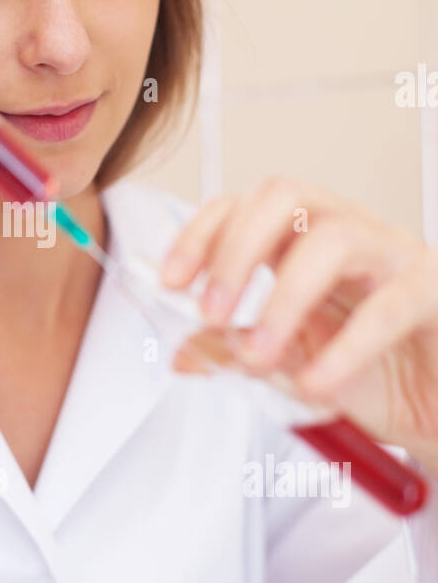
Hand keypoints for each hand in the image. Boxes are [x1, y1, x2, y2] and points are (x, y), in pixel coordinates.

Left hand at [159, 177, 437, 465]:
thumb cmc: (377, 373)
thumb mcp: (293, 366)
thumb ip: (240, 353)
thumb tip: (183, 354)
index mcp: (305, 240)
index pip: (245, 205)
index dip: (202, 234)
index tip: (171, 282)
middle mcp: (349, 232)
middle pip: (284, 197)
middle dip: (235, 250)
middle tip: (210, 312)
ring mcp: (394, 255)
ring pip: (333, 240)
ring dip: (283, 299)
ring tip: (259, 357)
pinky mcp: (433, 291)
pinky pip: (388, 306)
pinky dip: (345, 349)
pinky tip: (317, 385)